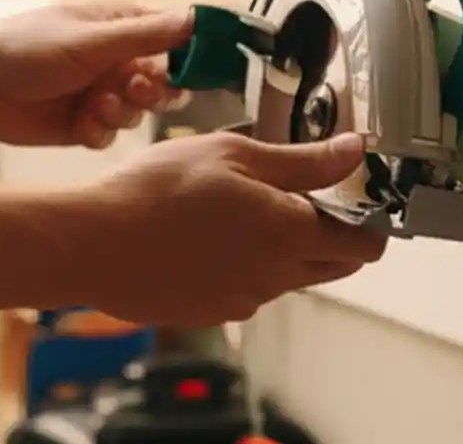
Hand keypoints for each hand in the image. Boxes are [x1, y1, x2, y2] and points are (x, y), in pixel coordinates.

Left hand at [0, 0, 192, 147]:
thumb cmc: (26, 48)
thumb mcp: (92, 41)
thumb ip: (148, 35)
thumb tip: (198, 18)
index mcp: (120, 27)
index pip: (174, 39)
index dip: (190, 58)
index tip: (199, 74)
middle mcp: (114, 59)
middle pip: (163, 82)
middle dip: (153, 91)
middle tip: (135, 91)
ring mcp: (99, 91)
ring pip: (138, 112)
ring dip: (121, 112)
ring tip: (96, 106)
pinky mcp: (83, 123)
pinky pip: (111, 134)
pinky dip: (100, 132)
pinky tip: (81, 125)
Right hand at [72, 131, 387, 326]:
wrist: (92, 243)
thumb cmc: (157, 191)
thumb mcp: (236, 154)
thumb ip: (303, 159)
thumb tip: (354, 150)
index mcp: (291, 235)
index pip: (365, 244)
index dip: (370, 220)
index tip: (357, 195)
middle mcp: (276, 277)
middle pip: (336, 265)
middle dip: (335, 233)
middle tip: (305, 195)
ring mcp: (244, 300)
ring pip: (291, 276)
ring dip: (286, 247)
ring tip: (243, 208)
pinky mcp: (214, 312)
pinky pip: (250, 288)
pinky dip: (247, 264)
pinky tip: (210, 235)